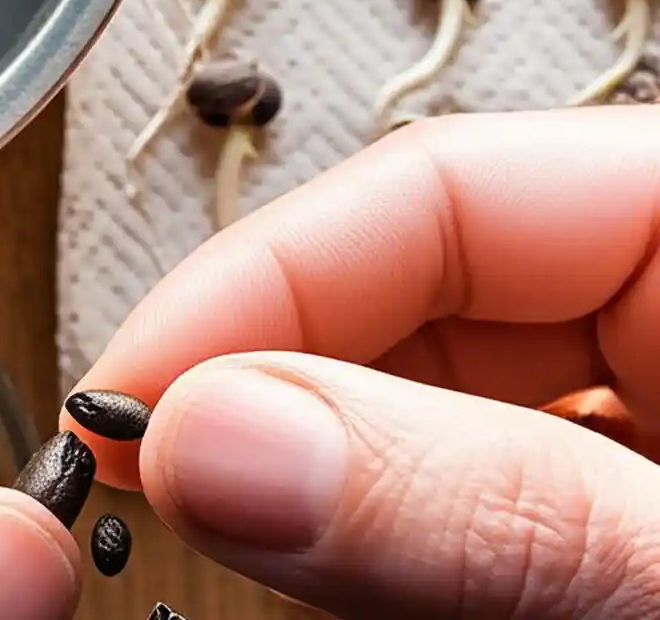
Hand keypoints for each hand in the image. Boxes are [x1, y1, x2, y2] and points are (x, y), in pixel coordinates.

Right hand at [63, 107, 659, 618]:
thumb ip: (472, 503)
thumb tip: (222, 436)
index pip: (443, 186)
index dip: (259, 278)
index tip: (129, 391)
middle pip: (411, 290)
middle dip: (261, 375)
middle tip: (144, 467)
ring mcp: (645, 419)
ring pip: (415, 394)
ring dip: (300, 460)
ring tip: (211, 511)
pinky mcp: (609, 515)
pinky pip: (454, 484)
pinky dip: (366, 523)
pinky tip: (316, 552)